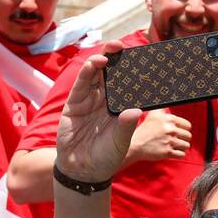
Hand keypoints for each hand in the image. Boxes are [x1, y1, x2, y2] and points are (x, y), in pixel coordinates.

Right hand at [55, 43, 141, 183]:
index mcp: (120, 108)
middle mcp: (105, 101)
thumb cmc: (105, 158)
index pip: (127, 85)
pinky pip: (82, 84)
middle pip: (111, 74)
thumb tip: (136, 111)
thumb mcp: (120, 143)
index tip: (142, 59)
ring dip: (103, 60)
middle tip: (124, 46)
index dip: (132, 71)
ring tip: (112, 51)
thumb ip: (126, 126)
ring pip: (96, 74)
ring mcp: (89, 100)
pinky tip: (96, 62)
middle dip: (117, 59)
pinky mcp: (75, 103)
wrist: (82, 170)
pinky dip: (88, 71)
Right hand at [125, 110, 192, 164]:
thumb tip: (168, 99)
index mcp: (169, 119)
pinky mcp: (167, 152)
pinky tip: (172, 152)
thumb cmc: (144, 131)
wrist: (134, 145)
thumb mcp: (153, 114)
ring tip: (174, 145)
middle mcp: (170, 129)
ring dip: (181, 147)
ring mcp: (169, 141)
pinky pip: (182, 155)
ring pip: (186, 145)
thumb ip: (162, 108)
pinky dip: (178, 154)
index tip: (178, 132)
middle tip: (175, 139)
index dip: (184, 129)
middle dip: (183, 138)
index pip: (188, 125)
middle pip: (188, 136)